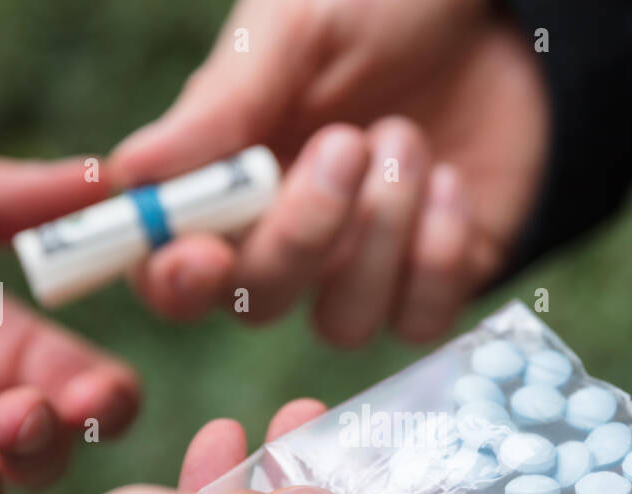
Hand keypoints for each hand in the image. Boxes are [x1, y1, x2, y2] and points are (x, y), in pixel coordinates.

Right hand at [108, 0, 547, 343]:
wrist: (498, 13)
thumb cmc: (381, 5)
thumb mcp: (296, 28)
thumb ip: (223, 105)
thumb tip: (133, 172)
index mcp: (227, 180)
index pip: (169, 268)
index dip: (173, 279)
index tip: (202, 253)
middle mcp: (286, 238)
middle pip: (257, 302)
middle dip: (303, 234)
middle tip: (347, 142)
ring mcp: (360, 269)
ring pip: (342, 323)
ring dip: (381, 231)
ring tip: (405, 137)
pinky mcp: (432, 283)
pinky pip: (418, 320)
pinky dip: (438, 254)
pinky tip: (451, 180)